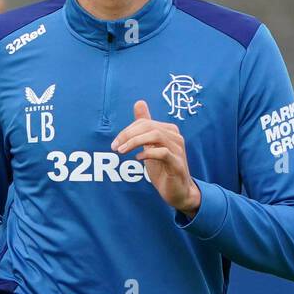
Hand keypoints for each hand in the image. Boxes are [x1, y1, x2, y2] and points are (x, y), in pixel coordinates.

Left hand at [112, 100, 200, 215]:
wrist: (177, 191)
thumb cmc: (163, 168)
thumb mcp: (150, 146)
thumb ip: (144, 126)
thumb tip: (139, 103)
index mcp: (168, 130)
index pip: (145, 122)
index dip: (128, 131)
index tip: (115, 143)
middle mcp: (175, 136)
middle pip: (149, 126)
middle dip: (129, 135)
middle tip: (115, 147)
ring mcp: (178, 149)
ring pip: (156, 136)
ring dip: (135, 142)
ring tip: (122, 151)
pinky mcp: (177, 164)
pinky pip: (163, 152)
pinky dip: (148, 153)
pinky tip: (138, 158)